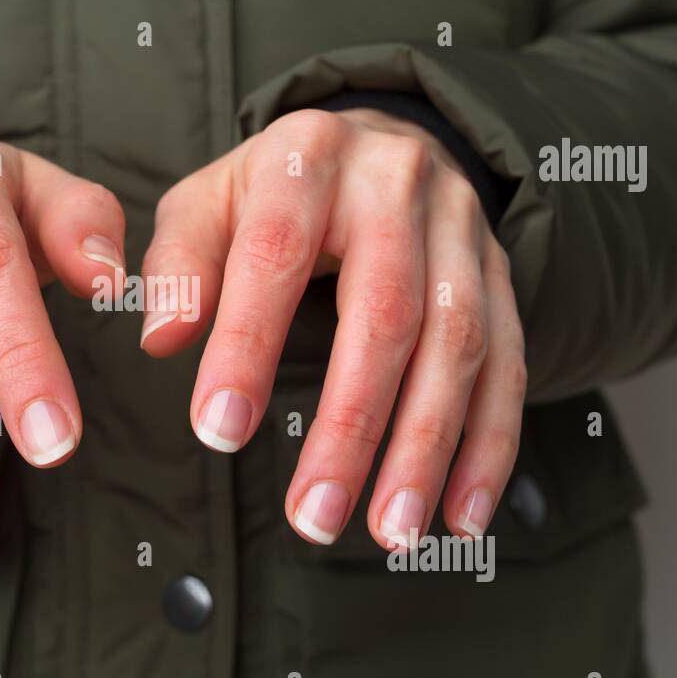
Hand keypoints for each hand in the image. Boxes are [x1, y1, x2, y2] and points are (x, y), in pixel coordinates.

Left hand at [140, 108, 524, 548]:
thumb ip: (180, 266)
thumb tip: (165, 340)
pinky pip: (511, 364)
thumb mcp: (208, 203)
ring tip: (392, 532)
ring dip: (427, 450)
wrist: (378, 145)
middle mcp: (398, 184)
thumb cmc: (274, 192)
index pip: (275, 254)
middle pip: (386, 313)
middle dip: (351, 428)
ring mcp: (461, 230)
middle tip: (315, 518)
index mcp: (308, 157)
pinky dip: (489, 446)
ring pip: (459, 345)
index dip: (246, 345)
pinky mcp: (501, 274)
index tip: (218, 432)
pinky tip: (461, 515)